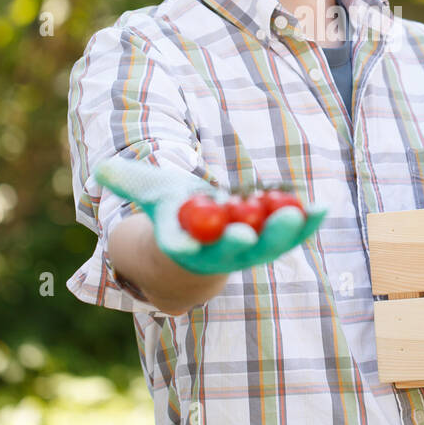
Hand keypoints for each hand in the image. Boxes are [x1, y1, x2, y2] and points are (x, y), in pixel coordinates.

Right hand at [94, 156, 326, 275]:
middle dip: (240, 242)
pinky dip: (307, 222)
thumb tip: (101, 170)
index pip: (179, 246)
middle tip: (247, 232)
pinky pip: (292, 234)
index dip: (183, 244)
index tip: (184, 242)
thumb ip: (127, 180)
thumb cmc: (174, 208)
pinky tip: (322, 208)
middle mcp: (216, 254)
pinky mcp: (274, 241)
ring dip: (282, 231)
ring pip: (266, 245)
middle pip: (230, 251)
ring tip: (296, 213)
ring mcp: (249, 251)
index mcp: (181, 244)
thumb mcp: (150, 190)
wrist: (204, 232)